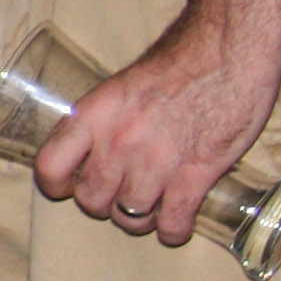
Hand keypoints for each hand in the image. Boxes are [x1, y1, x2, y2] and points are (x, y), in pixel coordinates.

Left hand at [32, 17, 280, 247]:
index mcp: (94, 114)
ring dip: (140, 217)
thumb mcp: (125, 84)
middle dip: (105, 203)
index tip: (70, 186)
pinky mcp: (195, 175)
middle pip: (92, 200)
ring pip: (130, 217)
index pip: (51, 166)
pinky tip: (177, 223)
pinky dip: (172, 230)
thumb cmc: (181, 60)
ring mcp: (156, 162)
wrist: (229, 49)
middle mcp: (118, 141)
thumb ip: (108, 119)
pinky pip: (172, 223)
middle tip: (122, 193)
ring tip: (152, 207)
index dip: (57, 184)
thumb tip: (97, 147)